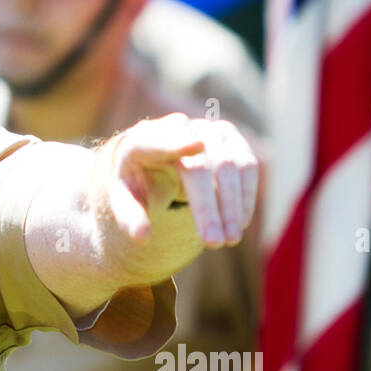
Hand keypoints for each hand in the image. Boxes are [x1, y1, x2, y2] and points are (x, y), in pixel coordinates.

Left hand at [108, 113, 257, 248]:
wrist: (155, 159)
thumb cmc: (137, 182)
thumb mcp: (124, 200)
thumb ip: (128, 217)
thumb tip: (142, 238)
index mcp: (142, 141)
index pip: (159, 141)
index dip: (177, 142)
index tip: (197, 145)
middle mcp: (177, 127)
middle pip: (199, 166)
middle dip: (208, 207)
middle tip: (213, 243)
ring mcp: (206, 129)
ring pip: (230, 164)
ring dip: (233, 205)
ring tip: (230, 240)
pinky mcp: (229, 137)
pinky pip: (246, 164)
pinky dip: (246, 195)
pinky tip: (241, 222)